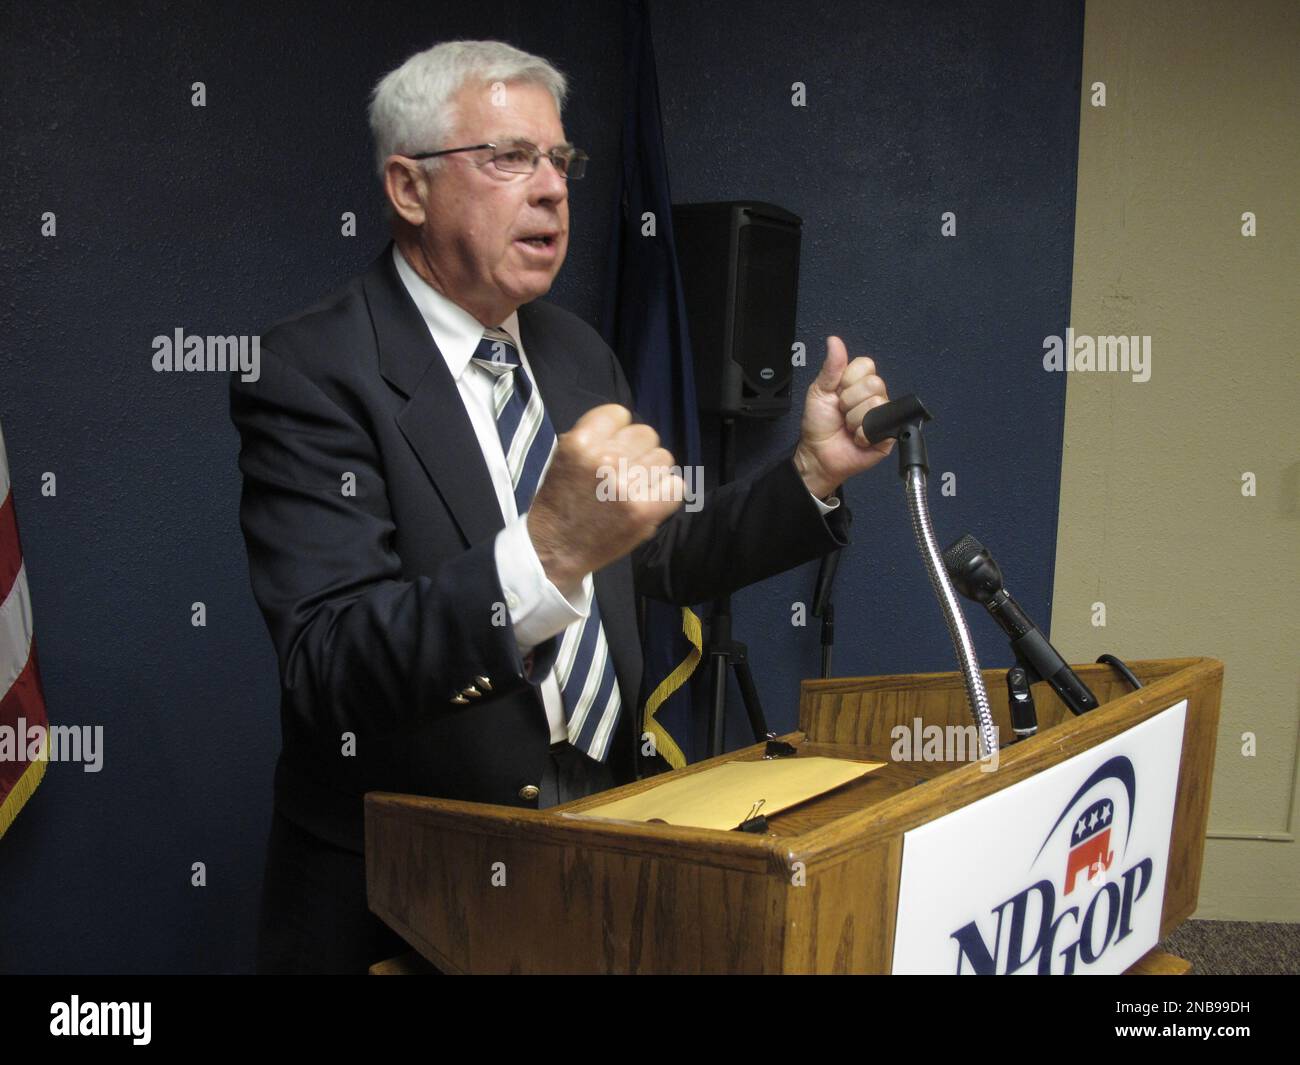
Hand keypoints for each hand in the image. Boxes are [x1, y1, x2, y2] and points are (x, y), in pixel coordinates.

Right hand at [528, 404, 683, 593]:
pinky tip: (649, 501)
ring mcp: (627, 486)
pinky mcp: (644, 511)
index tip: (611, 447)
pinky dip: (665, 493)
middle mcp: (605, 460)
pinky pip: (676, 485)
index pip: (619, 413)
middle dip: (637, 450)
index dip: (617, 431)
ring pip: (663, 458)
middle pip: (646, 434)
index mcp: (579, 443)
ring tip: (635, 488)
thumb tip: (624, 427)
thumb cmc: (559, 503)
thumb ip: (593, 439)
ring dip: (652, 471)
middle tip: (625, 471)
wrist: (554, 551)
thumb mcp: (563, 459)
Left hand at [793, 336, 894, 497]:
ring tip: (848, 426)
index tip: (838, 393)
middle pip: (874, 384)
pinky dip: (862, 434)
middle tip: (842, 412)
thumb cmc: (818, 424)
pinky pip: (879, 426)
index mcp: (858, 383)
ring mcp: (882, 415)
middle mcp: (873, 396)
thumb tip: (834, 341)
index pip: (867, 365)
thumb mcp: (819, 390)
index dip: (848, 380)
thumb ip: (831, 367)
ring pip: (875, 405)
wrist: (818, 454)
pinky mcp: (887, 434)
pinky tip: (857, 438)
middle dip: (850, 401)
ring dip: (854, 420)